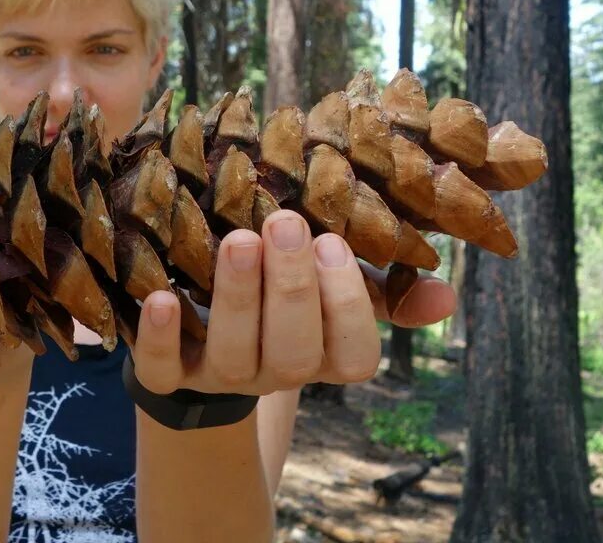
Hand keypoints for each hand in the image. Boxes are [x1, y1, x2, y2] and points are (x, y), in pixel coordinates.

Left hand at [129, 209, 457, 395]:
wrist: (200, 339)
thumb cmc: (278, 297)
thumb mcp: (330, 291)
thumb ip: (384, 289)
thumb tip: (445, 293)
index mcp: (322, 355)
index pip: (352, 356)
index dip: (347, 305)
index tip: (333, 243)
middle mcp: (274, 372)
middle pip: (293, 354)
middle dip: (293, 289)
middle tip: (286, 223)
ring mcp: (219, 378)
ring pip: (234, 355)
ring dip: (238, 296)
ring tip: (239, 239)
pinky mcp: (165, 376)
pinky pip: (160, 370)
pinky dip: (159, 336)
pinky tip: (157, 297)